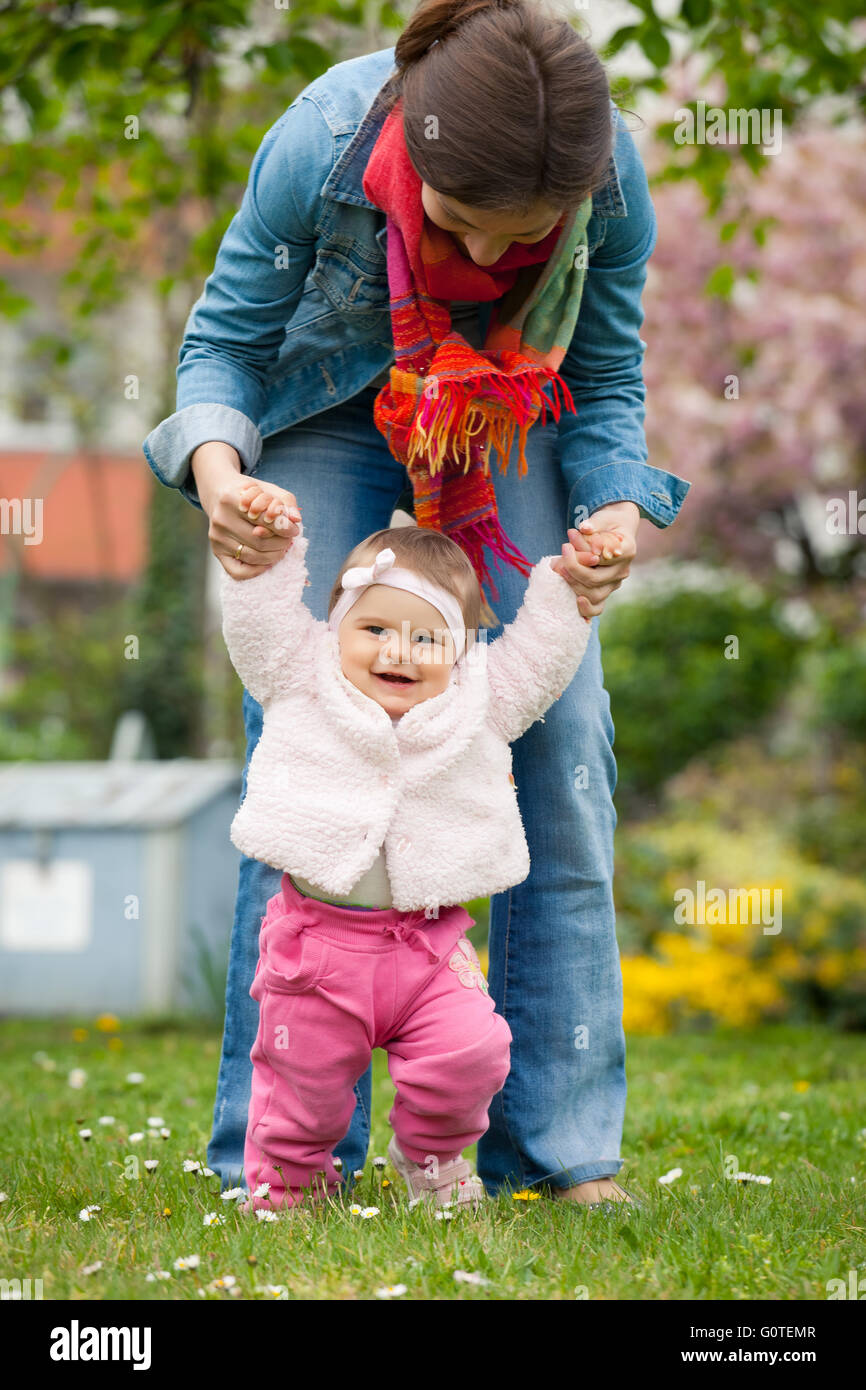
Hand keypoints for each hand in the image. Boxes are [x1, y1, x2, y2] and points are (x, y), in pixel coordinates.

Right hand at [208, 480, 301, 580]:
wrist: (221, 495)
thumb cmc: (250, 494)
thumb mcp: (268, 489)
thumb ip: (286, 502)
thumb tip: (297, 520)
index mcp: (230, 498)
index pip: (264, 519)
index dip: (284, 527)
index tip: (294, 530)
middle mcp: (220, 519)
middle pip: (260, 541)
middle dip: (281, 543)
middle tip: (289, 540)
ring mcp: (217, 537)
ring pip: (253, 557)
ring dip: (274, 556)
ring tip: (281, 548)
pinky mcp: (216, 551)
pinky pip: (238, 572)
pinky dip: (257, 571)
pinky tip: (267, 562)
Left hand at [550, 502, 639, 618]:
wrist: (616, 530)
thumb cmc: (607, 522)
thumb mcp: (602, 517)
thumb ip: (594, 523)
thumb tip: (584, 528)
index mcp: (627, 550)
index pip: (601, 559)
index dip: (581, 556)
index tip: (566, 545)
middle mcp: (623, 570)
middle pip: (595, 579)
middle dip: (572, 571)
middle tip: (557, 560)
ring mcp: (615, 583)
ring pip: (595, 595)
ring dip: (572, 585)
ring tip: (558, 570)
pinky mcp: (606, 591)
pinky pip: (597, 608)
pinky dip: (585, 609)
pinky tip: (574, 601)